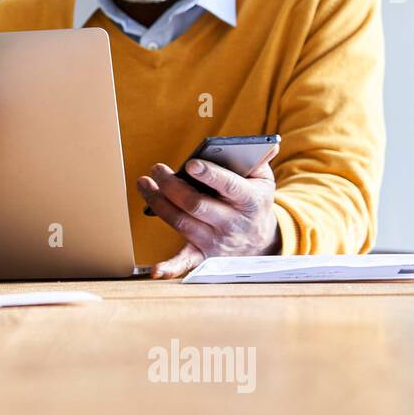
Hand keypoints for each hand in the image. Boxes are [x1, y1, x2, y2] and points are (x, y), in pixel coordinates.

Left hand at [136, 149, 281, 279]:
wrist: (261, 241)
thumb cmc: (254, 201)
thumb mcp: (263, 181)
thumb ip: (260, 160)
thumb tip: (269, 144)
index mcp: (249, 200)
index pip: (229, 186)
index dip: (209, 175)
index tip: (191, 163)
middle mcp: (231, 223)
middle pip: (196, 205)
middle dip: (172, 186)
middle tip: (157, 168)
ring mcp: (215, 241)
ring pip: (181, 222)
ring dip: (158, 202)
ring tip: (144, 183)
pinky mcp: (202, 254)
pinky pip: (185, 262)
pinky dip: (170, 268)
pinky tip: (154, 270)